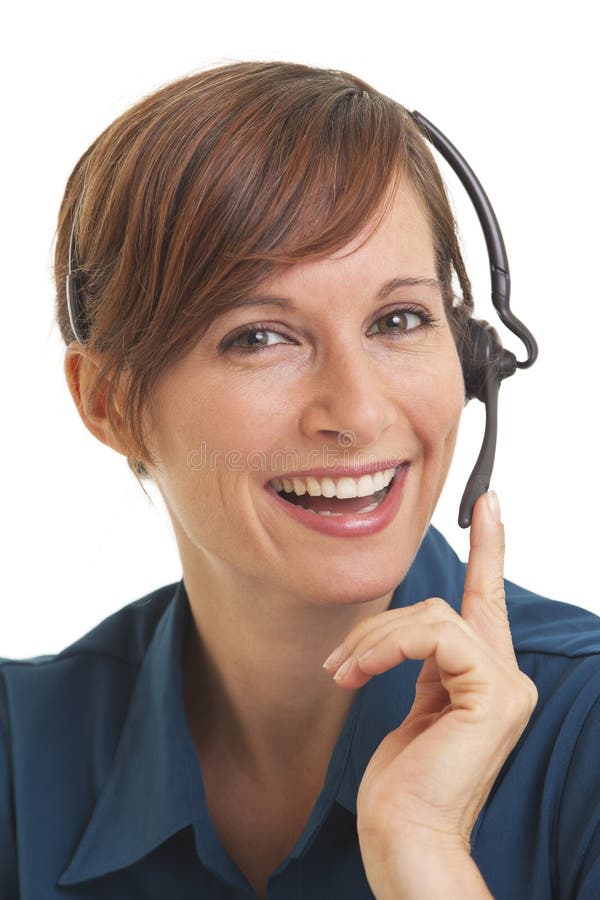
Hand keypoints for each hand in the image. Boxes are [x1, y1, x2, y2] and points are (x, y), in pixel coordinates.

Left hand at [322, 491, 537, 881]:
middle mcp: (506, 678)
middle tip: (340, 663)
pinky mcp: (492, 694)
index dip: (490, 547)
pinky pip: (434, 635)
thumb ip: (423, 663)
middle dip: (383, 624)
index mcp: (487, 680)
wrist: (404, 838)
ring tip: (342, 674)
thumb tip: (406, 629)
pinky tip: (357, 674)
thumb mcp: (414, 708)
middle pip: (445, 605)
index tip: (487, 502)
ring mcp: (505, 686)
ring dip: (374, 640)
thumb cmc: (402, 785)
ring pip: (433, 616)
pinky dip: (386, 647)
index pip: (488, 600)